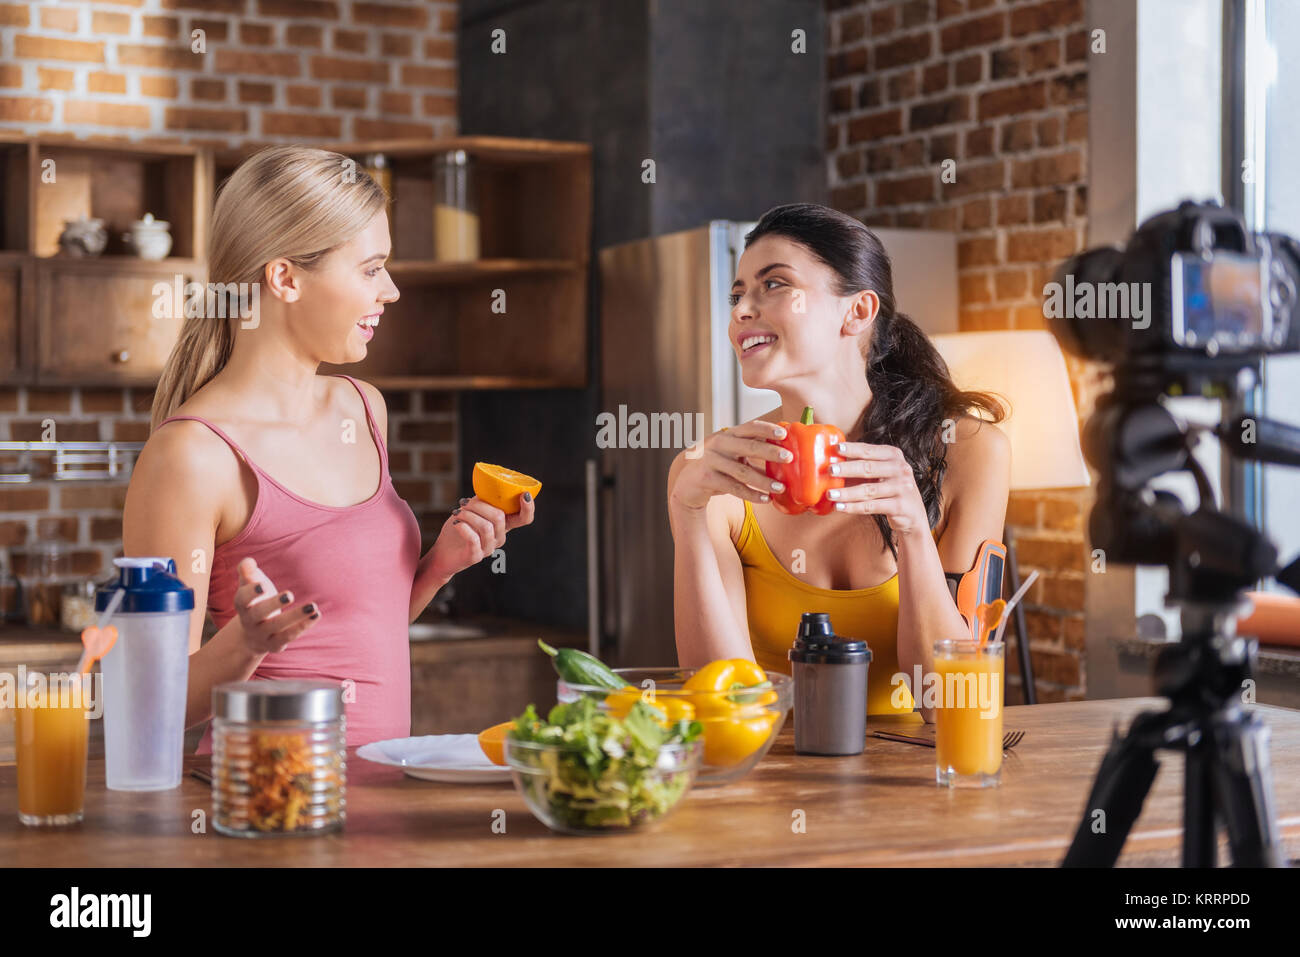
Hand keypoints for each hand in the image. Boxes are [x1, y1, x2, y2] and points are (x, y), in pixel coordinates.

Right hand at [232, 557, 320, 656]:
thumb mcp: (249, 586)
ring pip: (278, 627)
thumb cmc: (255, 601)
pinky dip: (303, 625)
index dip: (251, 593)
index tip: (262, 586)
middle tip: (290, 594)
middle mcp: (250, 621)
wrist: (252, 634)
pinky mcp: (275, 643)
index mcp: (242, 604)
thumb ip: (247, 572)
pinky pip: (289, 636)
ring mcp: (262, 634)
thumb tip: (248, 562)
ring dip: (296, 616)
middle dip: (274, 604)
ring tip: (313, 606)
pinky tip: (316, 615)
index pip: (243, 599)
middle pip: (259, 613)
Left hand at [427, 493, 534, 578]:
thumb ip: (483, 500)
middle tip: (464, 503)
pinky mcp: (475, 556)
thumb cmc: (460, 528)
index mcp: (503, 525)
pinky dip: (463, 527)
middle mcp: (499, 537)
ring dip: (469, 515)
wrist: (444, 552)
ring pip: (486, 527)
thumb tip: (489, 486)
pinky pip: (473, 539)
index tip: (524, 494)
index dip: (529, 507)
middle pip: (499, 517)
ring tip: (457, 513)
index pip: (525, 518)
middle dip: (479, 505)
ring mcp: (489, 548)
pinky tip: (457, 523)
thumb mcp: (473, 511)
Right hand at [669, 420, 791, 512]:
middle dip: (771, 451)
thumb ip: (753, 451)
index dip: (768, 428)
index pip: (750, 427)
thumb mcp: (733, 455)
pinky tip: (766, 499)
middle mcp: (719, 444)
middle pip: (749, 446)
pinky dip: (752, 494)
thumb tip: (787, 454)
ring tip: (781, 487)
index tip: (785, 432)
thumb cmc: (718, 467)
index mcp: (729, 434)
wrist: (688, 484)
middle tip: (790, 457)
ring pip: (742, 472)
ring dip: (764, 481)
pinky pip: (734, 488)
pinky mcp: (707, 478)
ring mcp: (711, 460)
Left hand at [826, 441, 930, 536]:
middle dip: (847, 469)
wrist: (913, 513)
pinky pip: (871, 506)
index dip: (852, 449)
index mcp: (893, 455)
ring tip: (830, 494)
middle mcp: (900, 469)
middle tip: (829, 470)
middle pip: (868, 468)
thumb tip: (830, 461)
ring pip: (868, 490)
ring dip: (846, 493)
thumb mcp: (882, 472)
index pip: (869, 451)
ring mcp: (901, 488)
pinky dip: (853, 507)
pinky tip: (839, 507)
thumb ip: (862, 465)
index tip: (836, 448)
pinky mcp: (899, 506)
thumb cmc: (889, 488)